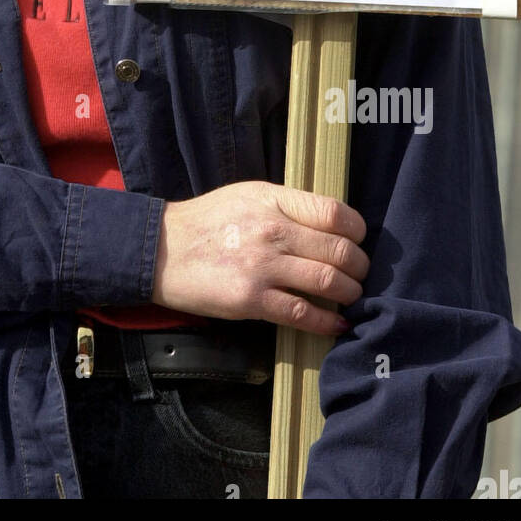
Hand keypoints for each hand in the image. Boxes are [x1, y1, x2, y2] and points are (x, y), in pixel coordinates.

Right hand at [150, 179, 368, 335]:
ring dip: (349, 294)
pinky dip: (327, 322)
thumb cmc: (208, 220)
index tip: (358, 242)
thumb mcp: (249, 195)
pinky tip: (336, 324)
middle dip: (359, 268)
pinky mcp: (250, 300)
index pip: (335, 213)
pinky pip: (302, 314)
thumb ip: (289, 207)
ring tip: (349, 296)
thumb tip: (333, 225)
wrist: (161, 249)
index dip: (357, 231)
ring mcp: (262, 267)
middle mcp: (272, 231)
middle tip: (359, 275)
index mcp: (273, 200)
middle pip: (340, 251)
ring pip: (329, 283)